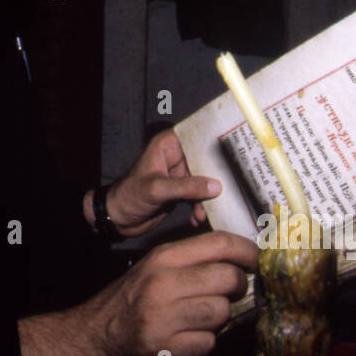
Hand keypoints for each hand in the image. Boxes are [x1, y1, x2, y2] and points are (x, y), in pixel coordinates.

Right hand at [77, 230, 257, 355]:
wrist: (96, 336)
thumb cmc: (133, 298)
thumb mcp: (156, 267)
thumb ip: (192, 259)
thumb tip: (240, 257)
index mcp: (164, 257)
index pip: (220, 244)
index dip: (249, 251)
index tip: (259, 260)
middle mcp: (163, 282)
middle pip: (227, 277)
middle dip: (238, 287)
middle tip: (231, 293)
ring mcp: (163, 316)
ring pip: (222, 311)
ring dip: (220, 318)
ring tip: (203, 317)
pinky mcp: (164, 347)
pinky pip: (208, 342)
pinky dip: (204, 343)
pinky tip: (189, 338)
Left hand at [84, 129, 220, 236]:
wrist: (118, 219)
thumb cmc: (128, 196)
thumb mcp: (157, 189)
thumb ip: (186, 187)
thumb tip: (215, 186)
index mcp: (169, 144)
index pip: (198, 136)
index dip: (216, 143)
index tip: (237, 152)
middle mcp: (176, 156)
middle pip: (207, 161)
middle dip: (218, 177)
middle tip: (232, 189)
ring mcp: (180, 174)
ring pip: (206, 181)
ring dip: (209, 198)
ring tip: (206, 212)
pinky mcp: (182, 191)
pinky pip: (200, 196)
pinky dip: (201, 208)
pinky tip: (198, 219)